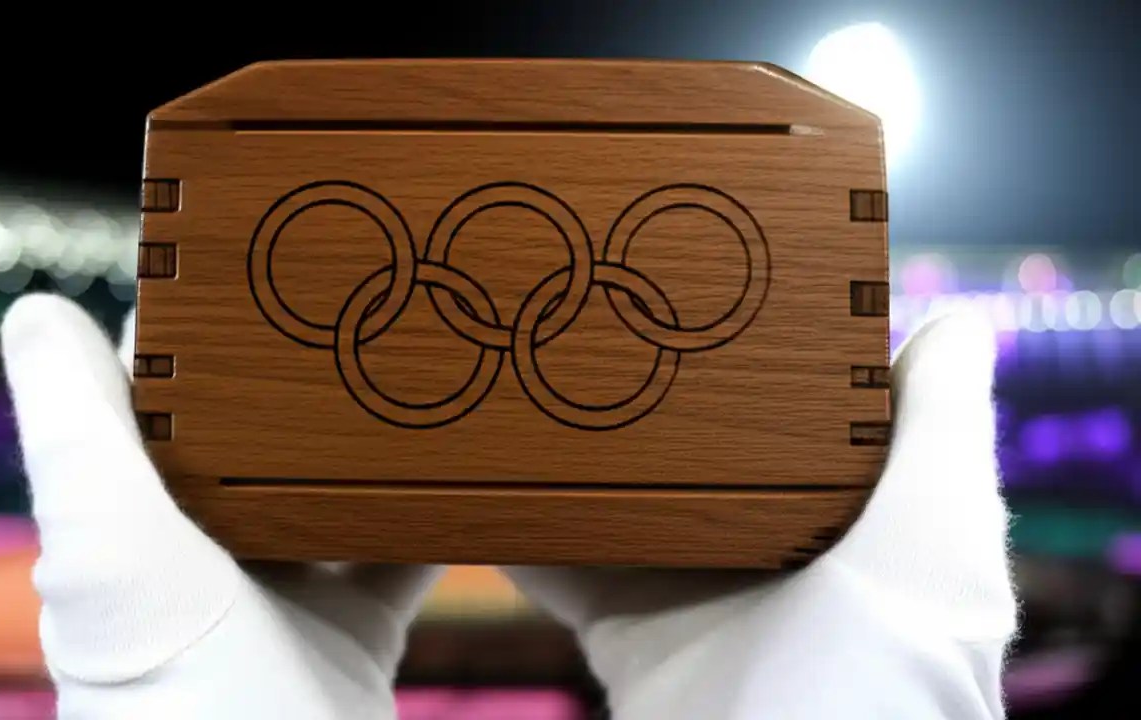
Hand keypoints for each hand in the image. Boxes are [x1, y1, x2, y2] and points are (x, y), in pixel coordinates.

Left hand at [0, 293, 442, 718]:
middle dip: (308, 376)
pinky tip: (470, 478)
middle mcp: (201, 561)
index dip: (203, 326)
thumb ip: (79, 438)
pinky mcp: (347, 638)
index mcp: (135, 526)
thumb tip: (37, 308)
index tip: (266, 253)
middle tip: (379, 297)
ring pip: (332, 494)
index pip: (161, 397)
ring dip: (375, 442)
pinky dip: (431, 519)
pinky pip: (396, 559)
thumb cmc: (190, 712)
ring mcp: (278, 601)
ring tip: (431, 369)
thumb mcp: (118, 561)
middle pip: (257, 440)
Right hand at [504, 312, 1018, 718]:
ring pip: (624, 510)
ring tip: (529, 383)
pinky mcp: (630, 638)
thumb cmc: (889, 663)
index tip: (705, 286)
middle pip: (696, 460)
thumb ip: (941, 426)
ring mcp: (695, 599)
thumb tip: (950, 325)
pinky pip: (567, 574)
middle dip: (650, 399)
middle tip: (593, 317)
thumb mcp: (940, 529)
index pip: (799, 421)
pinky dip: (525, 535)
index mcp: (847, 519)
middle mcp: (770, 556)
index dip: (759, 363)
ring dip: (575, 460)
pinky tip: (489, 483)